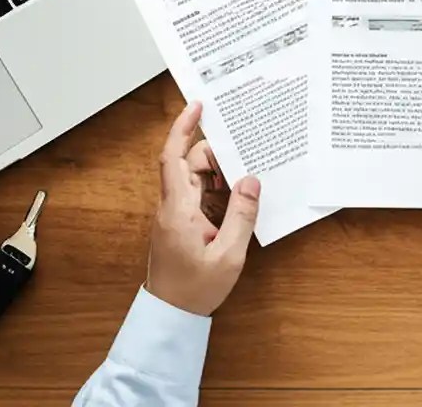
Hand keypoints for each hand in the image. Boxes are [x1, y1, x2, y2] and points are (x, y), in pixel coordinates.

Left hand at [146, 101, 260, 315]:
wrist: (170, 316)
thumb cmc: (194, 289)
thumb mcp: (228, 254)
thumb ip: (241, 215)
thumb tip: (251, 181)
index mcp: (178, 209)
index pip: (174, 156)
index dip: (183, 128)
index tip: (197, 105)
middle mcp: (173, 206)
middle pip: (191, 164)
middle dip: (217, 156)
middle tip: (246, 156)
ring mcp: (176, 215)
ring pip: (198, 180)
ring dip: (222, 178)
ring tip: (247, 181)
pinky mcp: (182, 225)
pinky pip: (201, 197)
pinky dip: (220, 194)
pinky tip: (239, 201)